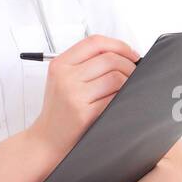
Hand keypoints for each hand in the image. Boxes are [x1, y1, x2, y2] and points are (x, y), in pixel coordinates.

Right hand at [30, 33, 139, 158]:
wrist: (47, 139)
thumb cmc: (59, 110)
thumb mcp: (62, 80)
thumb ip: (85, 64)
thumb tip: (122, 54)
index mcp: (60, 64)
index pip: (95, 42)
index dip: (118, 45)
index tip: (131, 53)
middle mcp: (65, 77)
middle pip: (109, 59)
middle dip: (129, 65)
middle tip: (134, 73)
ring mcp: (74, 95)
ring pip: (116, 77)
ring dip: (129, 82)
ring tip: (127, 89)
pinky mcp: (84, 113)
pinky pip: (114, 98)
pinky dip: (123, 97)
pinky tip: (121, 101)